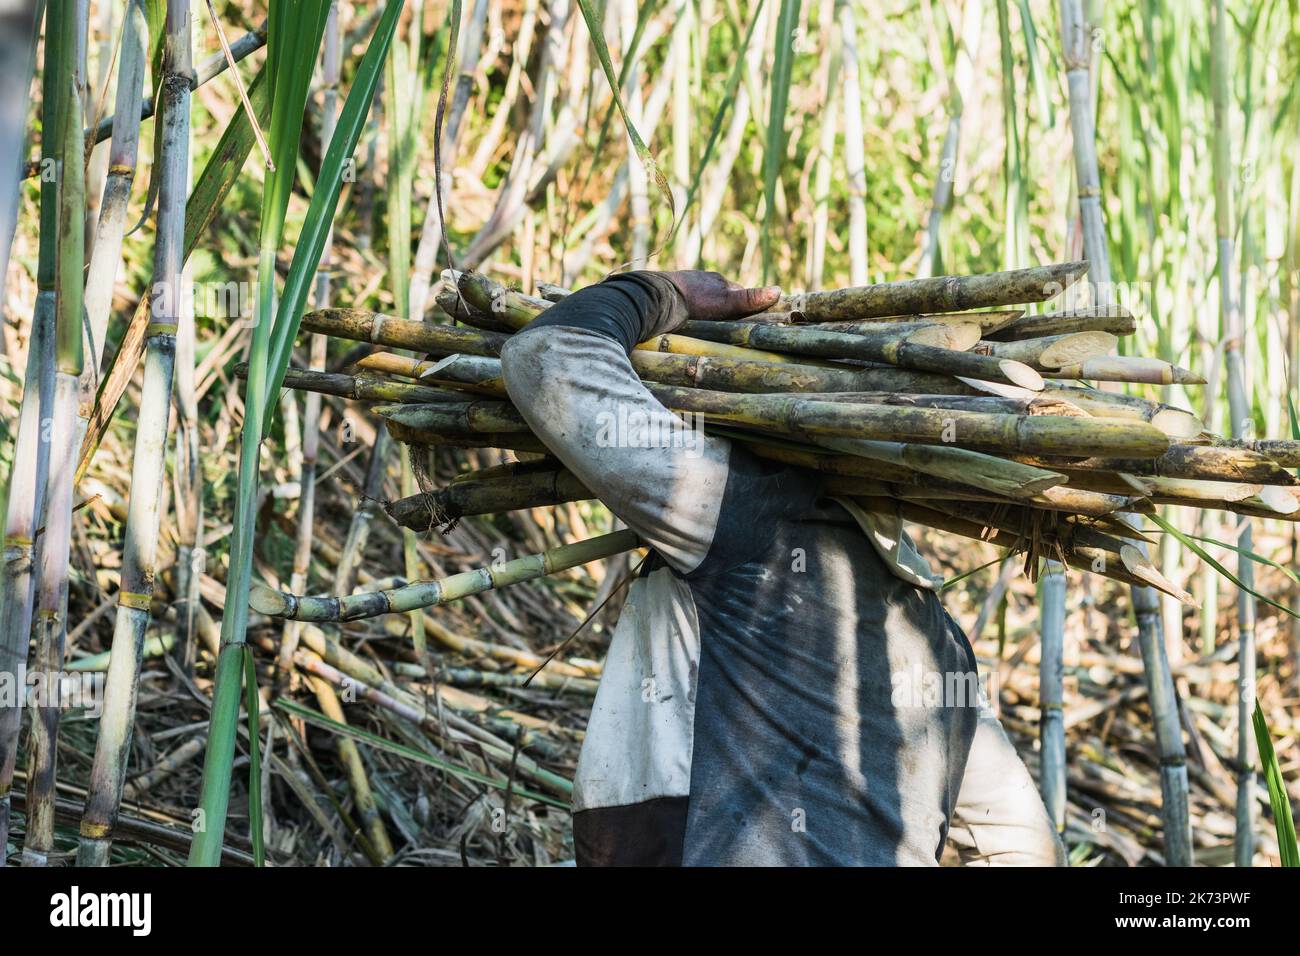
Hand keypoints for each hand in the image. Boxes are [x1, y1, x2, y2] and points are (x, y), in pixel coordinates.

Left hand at [659, 270, 780, 320]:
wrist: (659, 297)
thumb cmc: (695, 300)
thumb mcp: (727, 302)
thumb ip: (750, 299)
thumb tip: (778, 291)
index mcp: (717, 280)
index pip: (737, 292)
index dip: (744, 305)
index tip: (748, 318)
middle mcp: (701, 280)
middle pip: (718, 294)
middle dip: (723, 306)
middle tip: (726, 323)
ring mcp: (684, 286)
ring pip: (699, 298)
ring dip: (704, 308)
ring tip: (705, 323)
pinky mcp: (669, 294)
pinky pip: (682, 302)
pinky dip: (687, 309)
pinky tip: (684, 318)